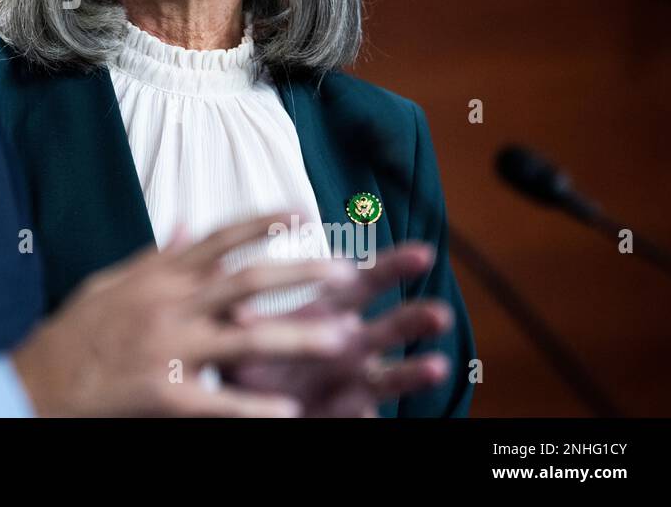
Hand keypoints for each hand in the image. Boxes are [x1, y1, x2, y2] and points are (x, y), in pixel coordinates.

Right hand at [10, 213, 365, 416]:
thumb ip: (155, 257)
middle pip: (245, 282)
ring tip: (341, 338)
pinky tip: (291, 412)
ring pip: (244, 340)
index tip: (300, 211)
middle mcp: (166, 306)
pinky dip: (256, 409)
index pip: (217, 240)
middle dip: (298, 274)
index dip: (261, 222)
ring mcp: (167, 350)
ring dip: (297, 337)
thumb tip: (184, 224)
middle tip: (345, 272)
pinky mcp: (164, 395)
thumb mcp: (110, 283)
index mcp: (156, 277)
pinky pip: (219, 403)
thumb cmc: (75, 334)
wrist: (36, 383)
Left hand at [226, 242, 454, 415]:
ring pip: (387, 377)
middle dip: (415, 319)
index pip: (362, 284)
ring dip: (411, 373)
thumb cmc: (246, 355)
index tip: (424, 253)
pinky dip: (364, 417)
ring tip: (436, 367)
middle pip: (389, 329)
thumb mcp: (241, 324)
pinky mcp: (340, 413)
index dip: (391, 269)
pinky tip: (372, 414)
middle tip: (443, 313)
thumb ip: (241, 304)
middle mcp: (347, 347)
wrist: (242, 401)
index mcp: (326, 315)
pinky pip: (358, 417)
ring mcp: (348, 384)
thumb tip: (227, 284)